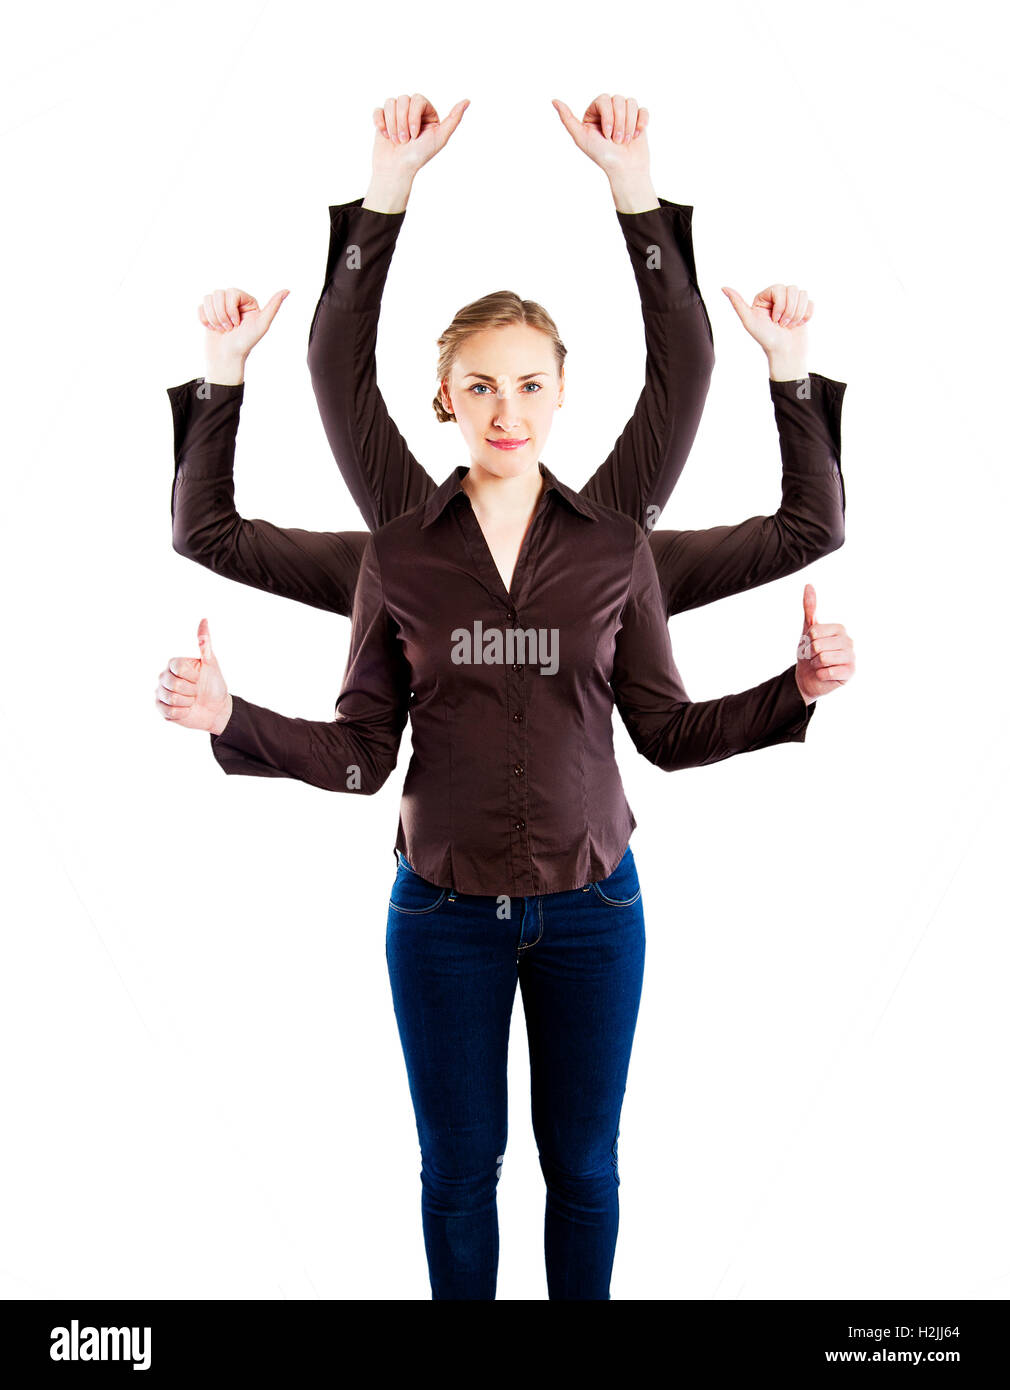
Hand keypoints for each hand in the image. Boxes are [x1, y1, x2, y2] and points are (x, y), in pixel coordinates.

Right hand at [155, 619, 232, 733]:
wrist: (216, 709)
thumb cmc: (214, 684)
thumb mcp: (212, 663)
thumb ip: (205, 643)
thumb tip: (204, 619)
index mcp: (174, 664)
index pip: (178, 668)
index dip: (193, 676)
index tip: (200, 677)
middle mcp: (164, 677)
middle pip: (173, 684)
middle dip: (191, 690)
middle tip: (196, 691)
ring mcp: (161, 693)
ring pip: (171, 699)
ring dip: (188, 702)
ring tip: (192, 700)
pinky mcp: (161, 709)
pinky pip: (169, 712)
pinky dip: (183, 712)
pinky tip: (187, 710)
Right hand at [199, 288, 288, 376]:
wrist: (226, 358)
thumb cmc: (245, 343)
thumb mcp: (262, 325)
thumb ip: (273, 307)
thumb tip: (287, 290)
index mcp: (247, 301)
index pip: (231, 292)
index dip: (231, 309)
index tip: (237, 324)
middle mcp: (234, 302)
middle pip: (218, 294)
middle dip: (222, 314)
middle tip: (229, 329)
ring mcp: (220, 307)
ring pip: (208, 299)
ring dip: (213, 318)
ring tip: (222, 330)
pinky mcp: (209, 313)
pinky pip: (201, 307)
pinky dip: (205, 320)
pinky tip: (213, 329)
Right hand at [371, 93, 468, 180]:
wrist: (397, 170)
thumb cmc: (419, 156)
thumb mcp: (440, 138)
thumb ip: (454, 119)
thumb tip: (467, 101)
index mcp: (427, 114)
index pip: (417, 99)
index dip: (413, 116)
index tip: (415, 135)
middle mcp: (412, 112)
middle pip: (403, 99)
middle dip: (402, 122)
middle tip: (405, 140)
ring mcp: (396, 115)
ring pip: (390, 103)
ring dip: (392, 125)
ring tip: (396, 141)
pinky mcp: (382, 120)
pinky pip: (378, 110)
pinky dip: (380, 123)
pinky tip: (384, 135)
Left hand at [552, 94, 650, 180]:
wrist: (625, 170)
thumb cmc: (603, 156)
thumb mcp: (581, 138)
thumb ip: (567, 119)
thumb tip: (554, 101)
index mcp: (594, 113)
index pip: (604, 99)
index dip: (608, 116)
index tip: (606, 135)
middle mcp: (609, 111)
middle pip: (618, 99)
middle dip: (619, 122)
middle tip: (616, 141)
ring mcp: (625, 114)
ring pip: (631, 103)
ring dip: (629, 125)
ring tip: (625, 140)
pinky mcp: (639, 119)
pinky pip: (643, 110)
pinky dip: (641, 123)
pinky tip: (637, 135)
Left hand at [720, 283, 812, 361]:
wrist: (785, 354)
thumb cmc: (766, 340)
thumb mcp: (749, 321)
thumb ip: (737, 304)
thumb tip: (723, 287)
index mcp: (764, 298)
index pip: (779, 288)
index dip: (780, 305)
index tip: (774, 320)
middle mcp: (777, 298)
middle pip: (792, 289)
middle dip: (789, 311)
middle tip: (782, 325)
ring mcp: (791, 303)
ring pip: (802, 294)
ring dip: (797, 314)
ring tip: (789, 326)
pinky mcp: (802, 309)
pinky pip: (810, 302)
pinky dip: (806, 316)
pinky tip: (798, 325)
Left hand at [794, 584, 854, 704]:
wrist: (808, 677)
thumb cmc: (810, 652)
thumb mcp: (808, 629)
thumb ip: (810, 608)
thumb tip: (809, 585)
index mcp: (839, 629)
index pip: (814, 632)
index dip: (807, 641)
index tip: (811, 645)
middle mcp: (848, 641)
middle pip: (818, 645)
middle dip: (811, 654)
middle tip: (814, 657)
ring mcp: (851, 657)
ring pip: (823, 658)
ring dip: (815, 665)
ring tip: (820, 665)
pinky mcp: (850, 672)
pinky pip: (828, 672)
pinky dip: (821, 675)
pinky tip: (825, 674)